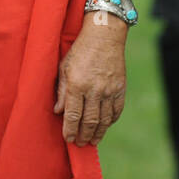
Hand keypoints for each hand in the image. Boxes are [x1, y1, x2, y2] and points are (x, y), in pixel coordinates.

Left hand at [53, 13, 128, 145]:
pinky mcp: (120, 88)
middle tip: (80, 143)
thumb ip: (61, 91)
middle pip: (89, 121)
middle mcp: (94, 89)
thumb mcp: (64, 67)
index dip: (70, 130)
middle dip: (83, 135)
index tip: (68, 139)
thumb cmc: (80, 50)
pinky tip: (105, 125)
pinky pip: (116, 110)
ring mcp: (109, 90)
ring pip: (104, 120)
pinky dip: (110, 121)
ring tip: (92, 140)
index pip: (73, 115)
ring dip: (98, 133)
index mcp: (77, 84)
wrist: (104, 35)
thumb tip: (58, 111)